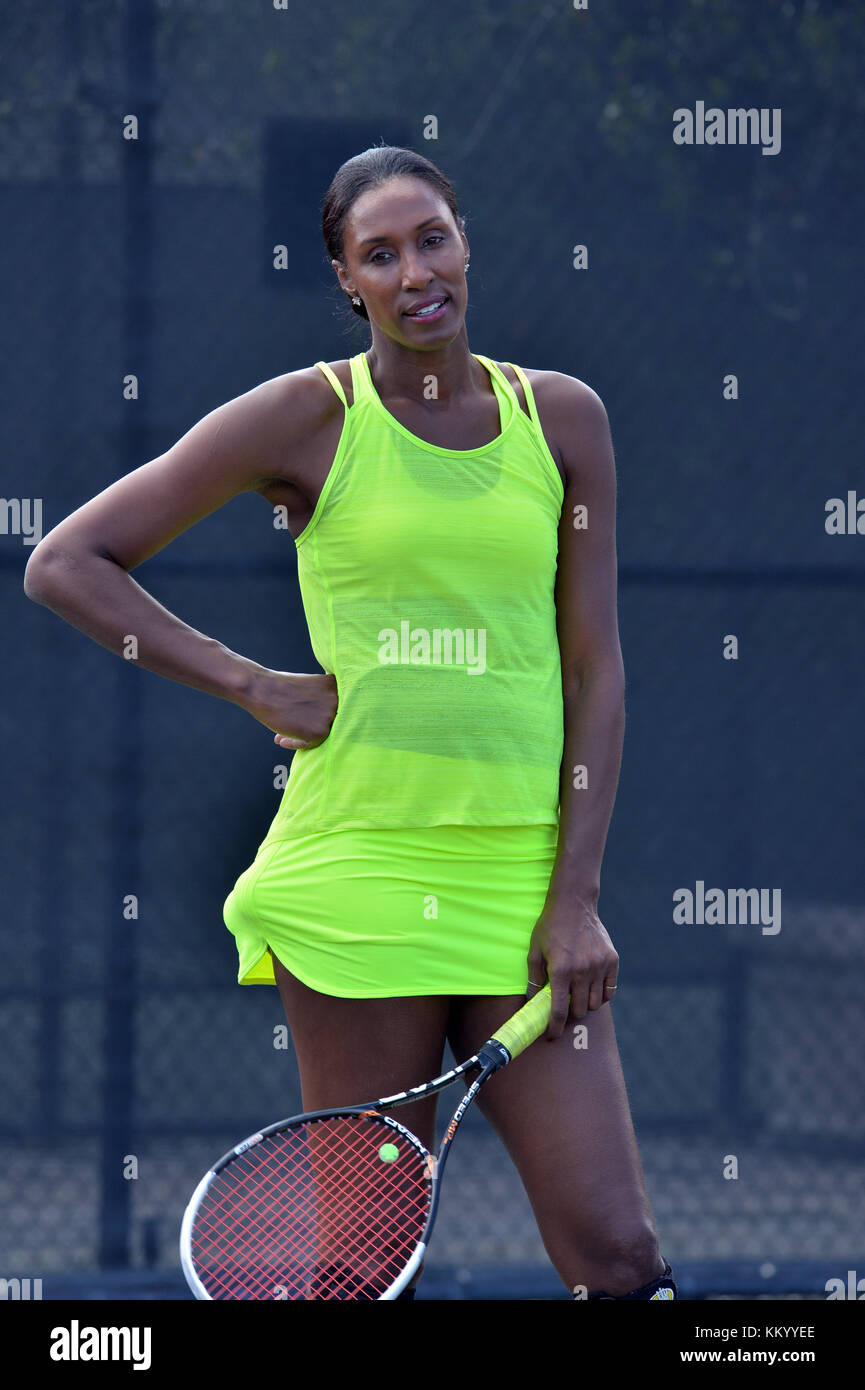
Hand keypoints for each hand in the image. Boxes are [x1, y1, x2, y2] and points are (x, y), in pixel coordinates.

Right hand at [242, 668, 337, 749]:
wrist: (259, 688)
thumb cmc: (276, 686)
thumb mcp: (305, 686)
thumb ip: (316, 699)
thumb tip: (318, 719)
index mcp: (332, 684)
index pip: (328, 706)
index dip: (312, 714)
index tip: (297, 717)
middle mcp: (335, 699)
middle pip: (325, 720)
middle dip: (306, 724)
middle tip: (287, 727)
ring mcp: (329, 715)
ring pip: (319, 732)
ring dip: (300, 736)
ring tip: (280, 735)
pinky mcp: (320, 731)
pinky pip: (311, 744)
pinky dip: (296, 744)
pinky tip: (280, 740)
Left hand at [527, 891, 618, 1039]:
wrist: (574, 904)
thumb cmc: (550, 926)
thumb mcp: (534, 950)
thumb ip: (534, 977)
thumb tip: (532, 1000)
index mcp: (560, 971)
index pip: (559, 1011)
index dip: (555, 1028)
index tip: (552, 1035)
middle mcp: (582, 971)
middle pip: (579, 1010)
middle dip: (570, 1014)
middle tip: (564, 1007)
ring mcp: (599, 966)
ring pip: (595, 1003)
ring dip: (585, 1004)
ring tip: (577, 995)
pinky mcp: (612, 960)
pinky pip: (610, 990)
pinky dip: (602, 995)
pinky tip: (592, 989)